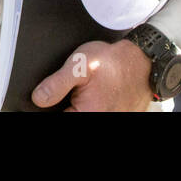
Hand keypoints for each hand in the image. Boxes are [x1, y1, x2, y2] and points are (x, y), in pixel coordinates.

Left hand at [32, 39, 154, 111]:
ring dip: (79, 105)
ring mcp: (110, 119)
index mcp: (87, 114)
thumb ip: (56, 84)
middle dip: (67, 105)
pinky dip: (90, 105)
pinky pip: (95, 111)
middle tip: (77, 90)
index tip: (57, 96)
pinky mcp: (117, 116)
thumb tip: (39, 98)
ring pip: (81, 112)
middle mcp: (100, 120)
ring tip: (87, 92)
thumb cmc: (113, 62)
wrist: (141, 61)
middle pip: (71, 115)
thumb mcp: (79, 66)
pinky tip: (95, 95)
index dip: (51, 106)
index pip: (56, 118)